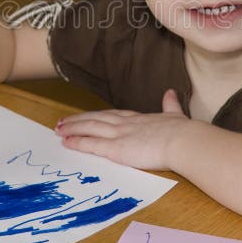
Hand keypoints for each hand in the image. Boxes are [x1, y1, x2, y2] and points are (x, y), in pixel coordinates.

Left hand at [54, 89, 189, 169]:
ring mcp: (119, 135)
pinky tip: (66, 142)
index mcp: (138, 118)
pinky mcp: (116, 149)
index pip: (111, 115)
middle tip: (62, 122)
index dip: (96, 116)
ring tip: (58, 129)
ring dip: (72, 128)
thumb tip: (171, 92)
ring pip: (89, 128)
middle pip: (95, 119)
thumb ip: (170, 104)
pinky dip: (77, 142)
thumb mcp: (176, 115)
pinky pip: (91, 144)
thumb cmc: (183, 132)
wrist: (183, 141)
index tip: (86, 116)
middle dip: (78, 120)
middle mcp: (124, 123)